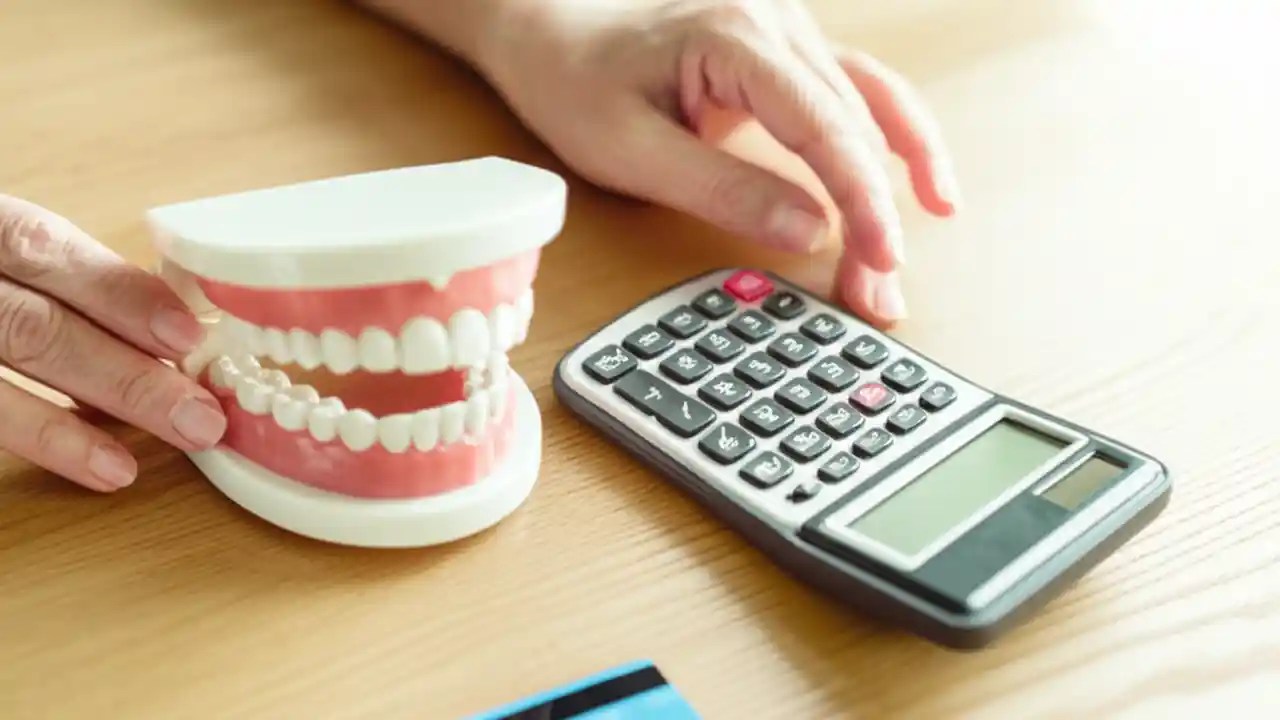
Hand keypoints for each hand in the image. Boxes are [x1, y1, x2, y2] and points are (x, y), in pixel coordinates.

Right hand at [0, 195, 226, 491]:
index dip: (117, 294)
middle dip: (121, 377)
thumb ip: (55, 279)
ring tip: (125, 468)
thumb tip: (165, 341)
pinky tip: (65, 469)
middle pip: (28, 326)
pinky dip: (17, 438)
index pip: (43, 249)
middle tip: (198, 420)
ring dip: (59, 431)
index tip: (185, 337)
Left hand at [363, 0, 961, 323]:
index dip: (860, 199)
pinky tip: (925, 183)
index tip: (878, 256)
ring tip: (904, 255)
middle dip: (874, 215)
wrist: (551, 30)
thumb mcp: (631, 150)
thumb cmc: (575, 82)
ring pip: (869, 112)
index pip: (824, 126)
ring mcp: (790, 33)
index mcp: (738, 34)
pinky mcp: (789, 56)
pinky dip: (894, 141)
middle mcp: (778, 22)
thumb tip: (810, 231)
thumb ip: (724, 189)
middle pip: (854, 127)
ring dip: (894, 186)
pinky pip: (860, 96)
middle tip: (879, 293)